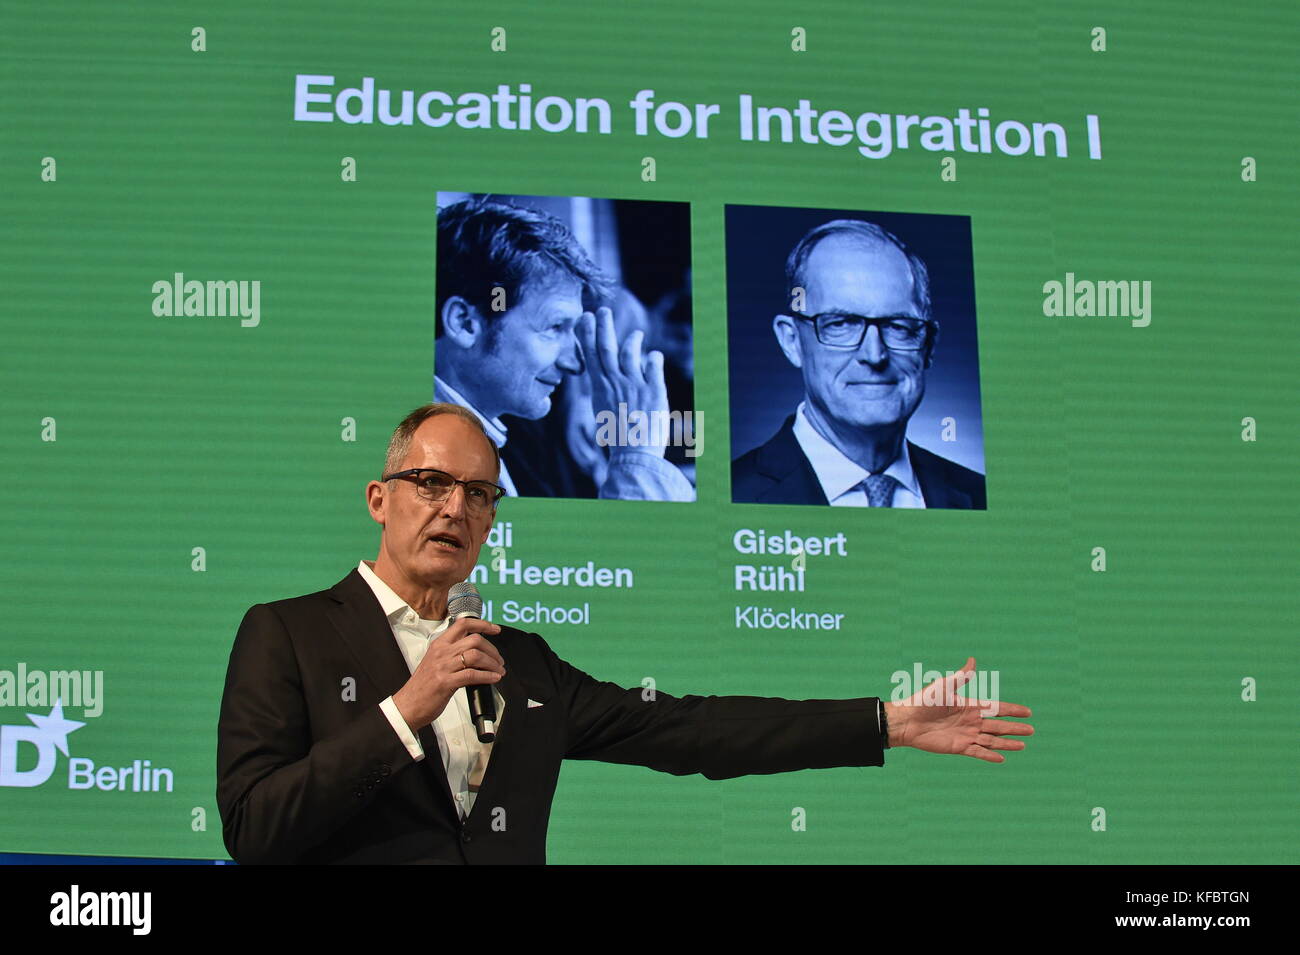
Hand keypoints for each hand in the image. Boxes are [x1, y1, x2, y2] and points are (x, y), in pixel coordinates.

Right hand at [391, 618, 504, 731]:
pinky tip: (493, 678)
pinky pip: (472, 675)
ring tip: (498, 670)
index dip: (483, 624)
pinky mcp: (445, 682)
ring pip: (476, 656)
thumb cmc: (423, 686)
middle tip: (498, 660)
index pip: (463, 624)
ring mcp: (443, 667)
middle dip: (492, 650)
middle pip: (475, 640)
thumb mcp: (436, 662)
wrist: (408, 705)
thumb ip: (452, 654)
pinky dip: (487, 676)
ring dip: (492, 663)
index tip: (495, 629)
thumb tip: (477, 653)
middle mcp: (441, 652)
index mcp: (439, 644)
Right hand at [578, 307, 669, 458]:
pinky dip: (654, 358)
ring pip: (631, 353)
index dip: (586, 336)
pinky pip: (654, 365)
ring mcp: (635, 385)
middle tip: (601, 310)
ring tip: (635, 334)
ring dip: (632, 340)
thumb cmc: (619, 439)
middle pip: (607, 348)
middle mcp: (616, 383)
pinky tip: (654, 355)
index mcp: (600, 390)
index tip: (583, 319)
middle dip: (603, 327)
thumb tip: (605, 380)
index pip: (590, 356)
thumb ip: (606, 393)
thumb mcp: (604, 414)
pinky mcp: (654, 389)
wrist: (634, 455)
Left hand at [885, 657, 1032, 762]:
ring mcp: (966, 735)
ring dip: (1007, 743)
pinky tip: (1002, 758)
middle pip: (998, 726)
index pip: (996, 709)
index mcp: (970, 706)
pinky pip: (977, 752)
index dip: (1012, 710)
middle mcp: (970, 721)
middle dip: (1015, 728)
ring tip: (1023, 745)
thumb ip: (961, 676)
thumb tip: (972, 660)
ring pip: (991, 740)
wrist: (907, 720)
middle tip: (1031, 730)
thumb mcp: (944, 686)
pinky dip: (989, 755)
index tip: (1028, 712)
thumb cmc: (924, 701)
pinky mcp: (958, 747)